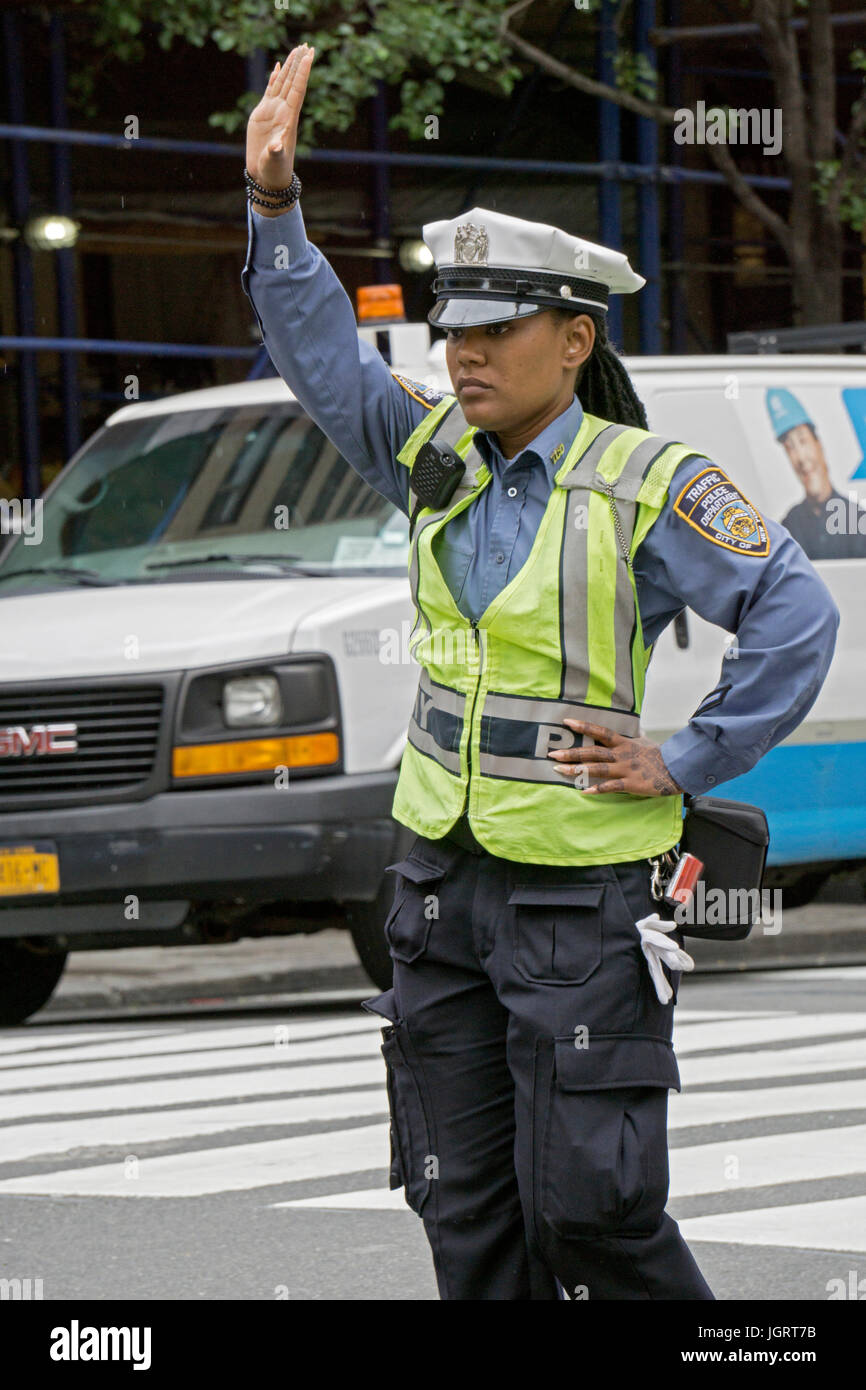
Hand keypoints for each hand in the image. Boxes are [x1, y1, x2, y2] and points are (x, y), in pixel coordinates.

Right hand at [246, 45, 314, 198]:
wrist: (267, 176)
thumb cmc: (274, 170)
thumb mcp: (274, 160)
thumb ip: (276, 151)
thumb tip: (276, 146)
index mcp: (289, 118)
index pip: (298, 90)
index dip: (303, 72)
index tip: (310, 55)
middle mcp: (283, 111)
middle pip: (293, 81)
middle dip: (299, 63)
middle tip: (307, 44)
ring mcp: (274, 111)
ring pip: (282, 83)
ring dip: (290, 66)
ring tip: (296, 49)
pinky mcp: (263, 114)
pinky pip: (270, 91)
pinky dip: (274, 78)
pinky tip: (278, 67)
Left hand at [548, 719, 682, 795]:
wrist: (678, 769)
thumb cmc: (661, 755)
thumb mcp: (646, 742)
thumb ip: (635, 738)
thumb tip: (634, 731)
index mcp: (624, 743)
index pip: (600, 731)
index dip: (583, 726)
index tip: (566, 722)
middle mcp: (622, 754)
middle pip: (592, 751)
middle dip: (571, 752)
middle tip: (552, 754)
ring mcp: (625, 769)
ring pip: (597, 768)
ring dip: (577, 769)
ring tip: (559, 771)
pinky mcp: (631, 784)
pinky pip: (611, 787)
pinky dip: (597, 789)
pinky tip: (584, 792)